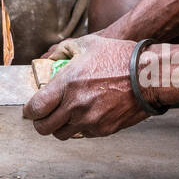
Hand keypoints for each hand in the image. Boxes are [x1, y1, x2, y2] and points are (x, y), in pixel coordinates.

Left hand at [23, 35, 149, 138]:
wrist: (148, 76)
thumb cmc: (119, 57)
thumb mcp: (88, 44)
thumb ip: (63, 50)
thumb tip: (49, 58)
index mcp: (66, 84)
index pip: (36, 108)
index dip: (29, 111)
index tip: (31, 109)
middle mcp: (75, 105)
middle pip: (44, 128)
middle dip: (41, 122)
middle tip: (44, 116)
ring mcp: (90, 120)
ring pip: (63, 135)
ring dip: (60, 127)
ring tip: (65, 116)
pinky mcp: (104, 130)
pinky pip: (83, 134)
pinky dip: (80, 128)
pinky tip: (86, 115)